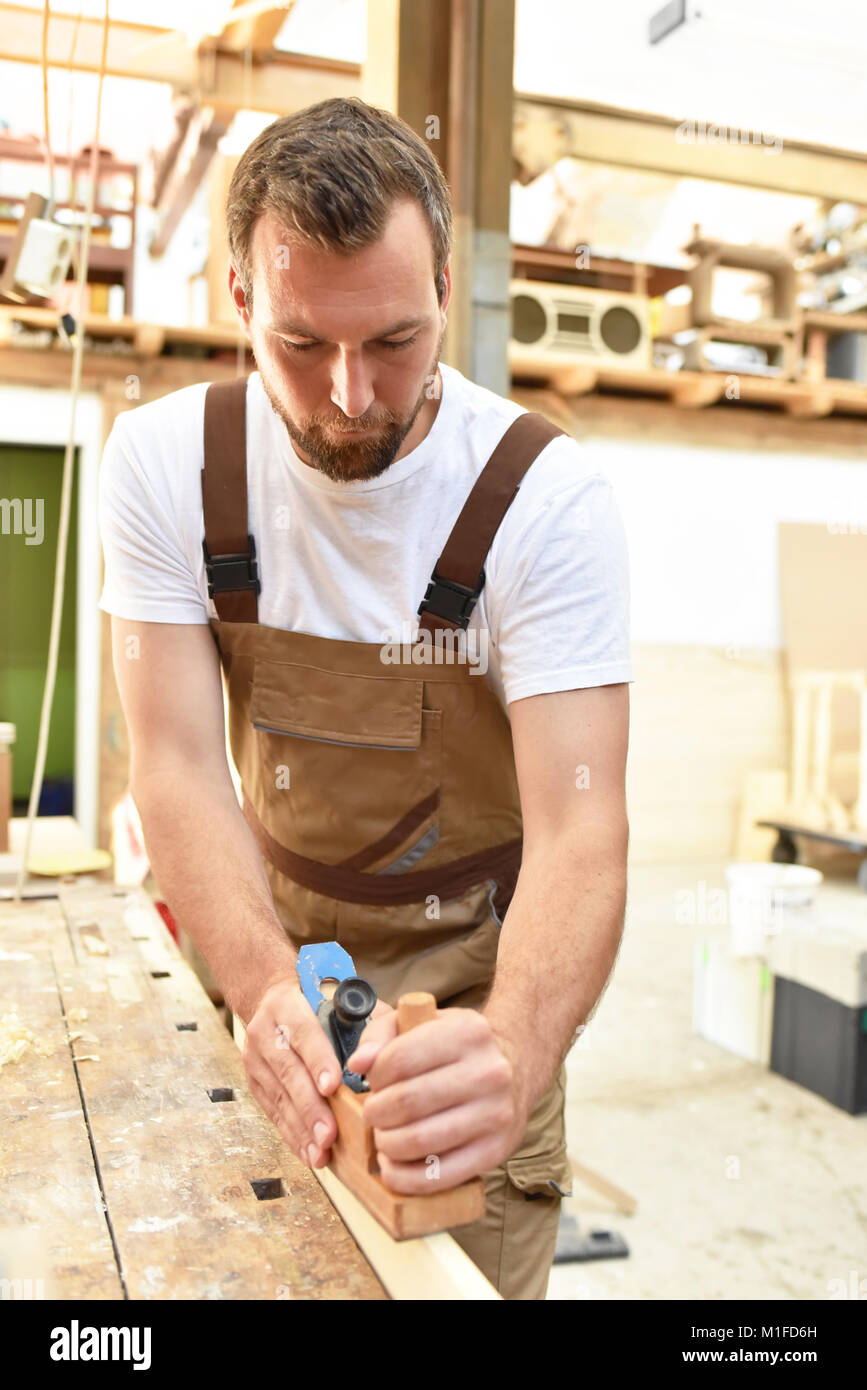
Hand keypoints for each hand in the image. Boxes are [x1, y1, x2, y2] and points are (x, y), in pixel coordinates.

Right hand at [242, 978, 393, 1169]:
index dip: (317, 1060)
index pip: (303, 1031)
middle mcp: (264, 1031)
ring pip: (278, 1097)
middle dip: (310, 1106)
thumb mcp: (349, 1001)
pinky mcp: (255, 1082)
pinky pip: (273, 1113)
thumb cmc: (323, 1003)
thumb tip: (372, 1059)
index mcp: (287, 1003)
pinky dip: (292, 1136)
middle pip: (288, 1071)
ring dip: (301, 1129)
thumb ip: (366, 1023)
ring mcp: (255, 1059)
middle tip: (329, 1134)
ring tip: (321, 1152)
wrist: (275, 1001)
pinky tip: (309, 1153)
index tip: (332, 1086)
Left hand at [346, 1007, 529, 1193]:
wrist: (517, 1067)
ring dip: (387, 1144)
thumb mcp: (425, 1022)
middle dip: (376, 1112)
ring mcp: (495, 1115)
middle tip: (374, 1113)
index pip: (399, 1059)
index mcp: (468, 1033)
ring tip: (384, 1137)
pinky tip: (393, 1165)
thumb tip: (357, 1064)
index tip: (374, 1082)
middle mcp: (488, 1073)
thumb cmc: (458, 1047)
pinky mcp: (495, 1152)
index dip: (375, 1076)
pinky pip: (438, 1175)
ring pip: (419, 1140)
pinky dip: (404, 1177)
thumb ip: (382, 1033)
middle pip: (406, 1102)